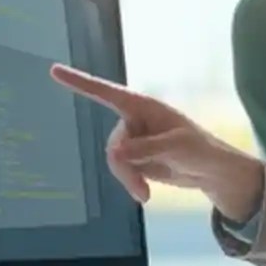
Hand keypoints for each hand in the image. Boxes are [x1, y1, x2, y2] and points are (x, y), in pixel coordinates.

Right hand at [50, 65, 263, 221]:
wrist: (211, 172)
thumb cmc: (200, 149)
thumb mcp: (175, 147)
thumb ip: (145, 148)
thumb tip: (114, 152)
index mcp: (144, 107)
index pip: (107, 93)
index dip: (80, 82)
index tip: (54, 70)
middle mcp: (135, 120)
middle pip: (113, 143)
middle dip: (124, 167)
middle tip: (140, 188)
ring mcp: (134, 140)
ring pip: (115, 159)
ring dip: (127, 178)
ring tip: (145, 194)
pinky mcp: (136, 157)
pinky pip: (122, 170)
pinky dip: (131, 183)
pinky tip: (145, 194)